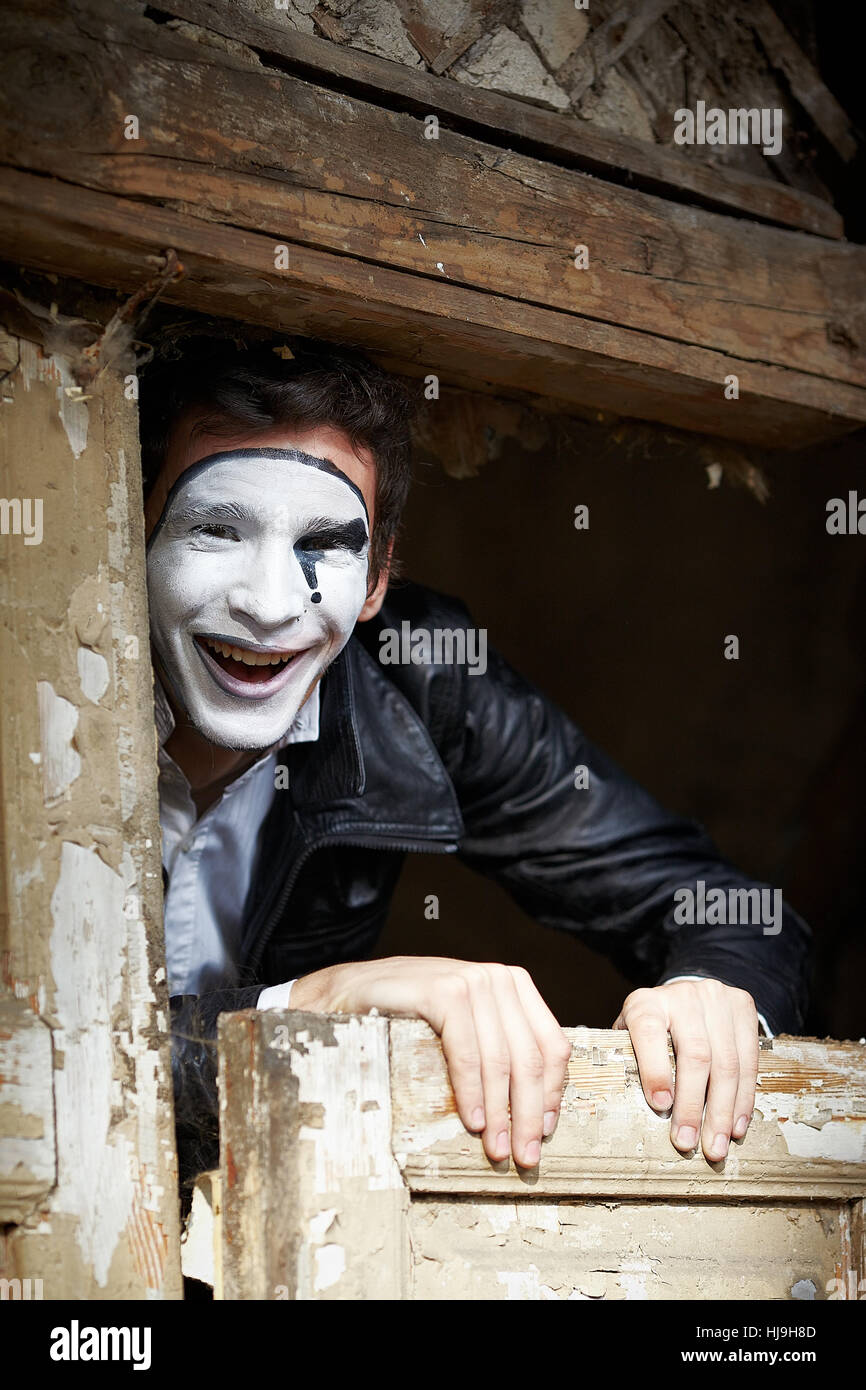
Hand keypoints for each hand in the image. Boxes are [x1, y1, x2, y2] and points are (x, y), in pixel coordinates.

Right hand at [291, 955, 570, 1168]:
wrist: (347, 994)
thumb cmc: (407, 1017)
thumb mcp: (465, 1027)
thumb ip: (499, 1047)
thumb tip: (539, 1108)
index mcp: (512, 985)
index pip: (552, 1045)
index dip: (554, 1093)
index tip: (547, 1132)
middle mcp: (497, 978)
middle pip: (531, 1057)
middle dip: (531, 1114)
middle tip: (526, 1156)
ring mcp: (470, 981)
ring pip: (501, 1061)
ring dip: (502, 1113)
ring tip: (499, 1149)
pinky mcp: (442, 992)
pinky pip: (467, 1053)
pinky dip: (472, 1092)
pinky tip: (472, 1121)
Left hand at [612, 978, 758, 1161]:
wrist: (687, 995)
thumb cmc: (654, 1028)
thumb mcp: (632, 1036)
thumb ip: (631, 1062)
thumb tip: (631, 1108)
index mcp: (646, 1003)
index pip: (649, 1032)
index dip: (655, 1070)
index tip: (660, 1107)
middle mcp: (683, 996)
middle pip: (695, 1053)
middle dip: (693, 1105)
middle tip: (688, 1143)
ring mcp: (716, 999)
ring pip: (727, 1061)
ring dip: (723, 1110)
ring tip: (716, 1144)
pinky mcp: (743, 1007)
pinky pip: (749, 1060)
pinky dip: (743, 1099)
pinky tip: (736, 1125)